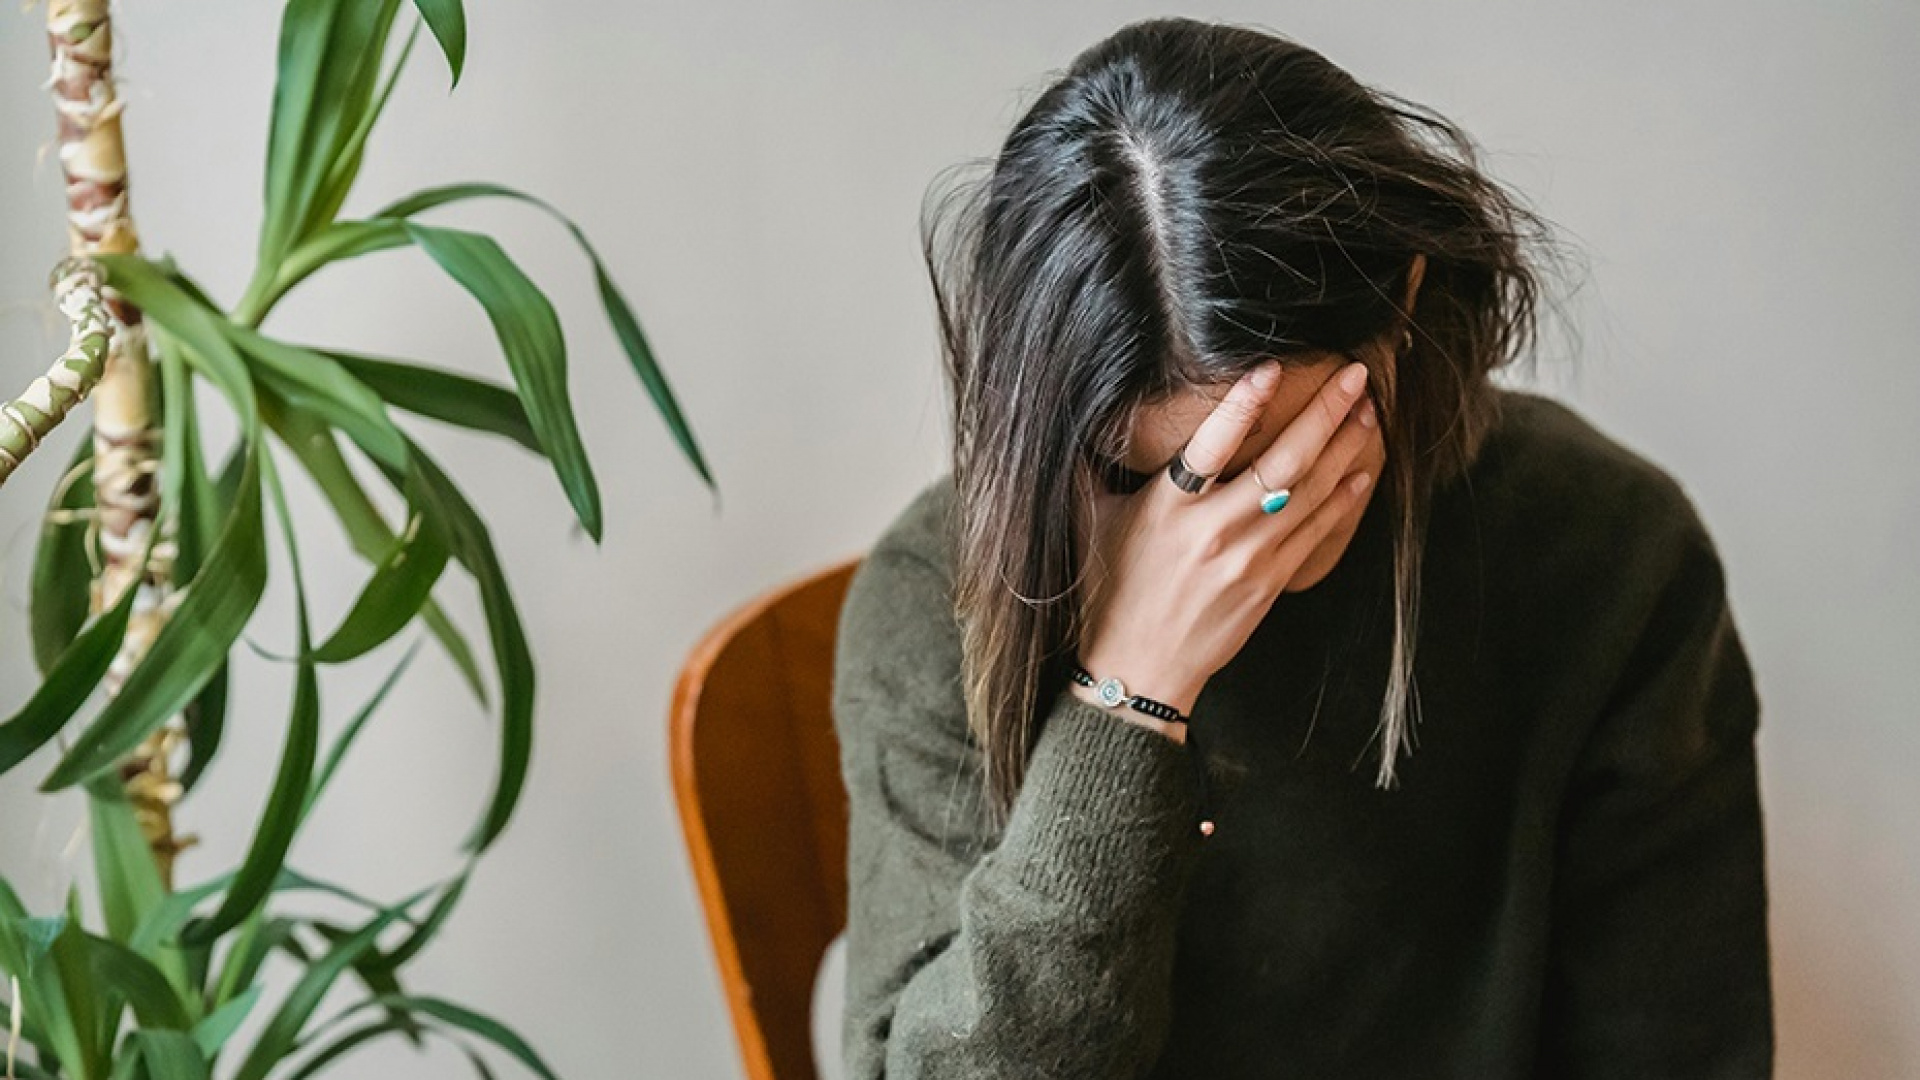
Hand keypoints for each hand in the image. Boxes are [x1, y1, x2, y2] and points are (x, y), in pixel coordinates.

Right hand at [1072, 357, 1377, 735]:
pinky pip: (1315, 532)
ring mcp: (1248, 559)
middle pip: (1283, 463)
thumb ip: (1091, 467)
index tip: (1271, 368)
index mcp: (1167, 508)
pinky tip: (1362, 470)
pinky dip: (1342, 498)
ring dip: (1344, 447)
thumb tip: (1080, 413)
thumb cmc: (1109, 591)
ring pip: (1310, 492)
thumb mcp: (1089, 521)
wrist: (1139, 669)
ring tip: (1366, 411)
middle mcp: (1213, 531)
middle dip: (1324, 414)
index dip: (1242, 404)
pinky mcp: (1269, 583)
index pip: (1210, 445)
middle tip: (1355, 376)